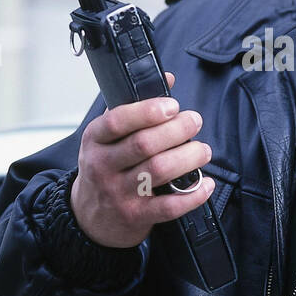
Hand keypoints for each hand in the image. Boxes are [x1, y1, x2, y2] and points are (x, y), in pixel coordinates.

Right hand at [69, 72, 214, 247]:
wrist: (89, 217)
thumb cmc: (105, 168)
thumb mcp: (107, 136)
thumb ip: (133, 107)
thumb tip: (167, 78)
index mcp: (95, 139)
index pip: (117, 120)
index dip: (148, 111)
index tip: (172, 105)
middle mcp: (103, 165)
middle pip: (144, 143)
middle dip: (177, 130)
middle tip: (195, 121)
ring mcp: (118, 192)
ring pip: (159, 170)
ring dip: (189, 157)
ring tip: (203, 150)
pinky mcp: (135, 216)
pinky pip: (168, 206)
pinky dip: (192, 194)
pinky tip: (205, 183)